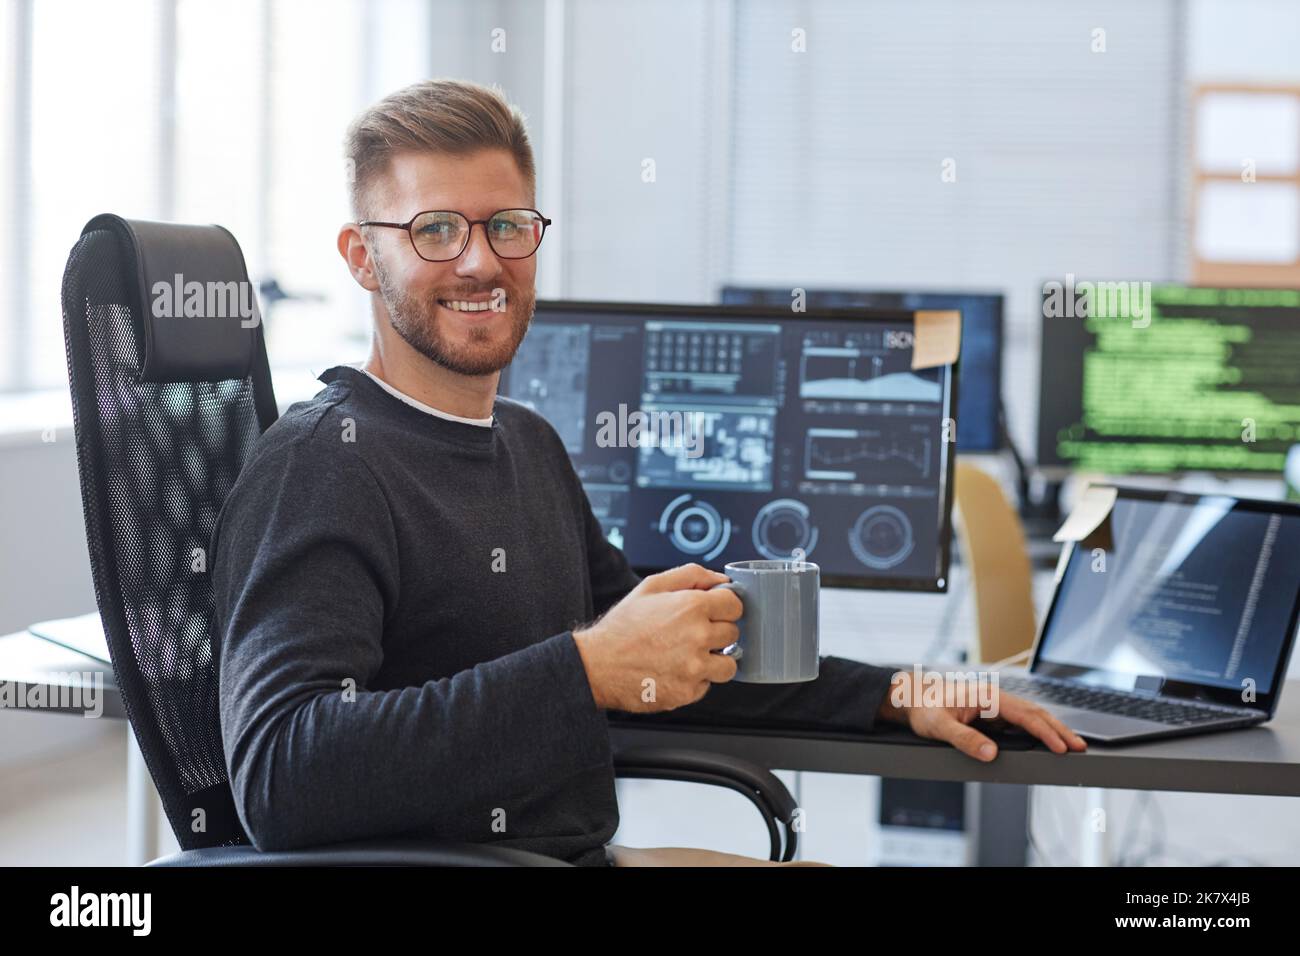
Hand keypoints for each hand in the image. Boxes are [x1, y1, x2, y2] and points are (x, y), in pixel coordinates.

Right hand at [573, 563, 742, 713]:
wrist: (597, 666)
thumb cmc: (622, 627)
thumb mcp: (651, 587)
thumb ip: (691, 575)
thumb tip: (720, 579)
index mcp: (692, 607)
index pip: (735, 605)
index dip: (723, 607)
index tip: (713, 612)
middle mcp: (697, 637)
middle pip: (733, 633)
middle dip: (717, 632)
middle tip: (692, 634)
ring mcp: (694, 668)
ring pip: (729, 665)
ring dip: (714, 660)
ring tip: (690, 656)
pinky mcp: (688, 692)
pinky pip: (707, 686)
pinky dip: (695, 680)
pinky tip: (674, 671)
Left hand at [877, 669, 1086, 760]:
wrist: (911, 698)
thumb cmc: (923, 709)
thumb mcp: (939, 727)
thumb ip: (965, 740)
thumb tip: (991, 754)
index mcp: (986, 696)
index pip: (1024, 715)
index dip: (1045, 732)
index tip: (1062, 747)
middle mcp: (995, 697)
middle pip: (1034, 713)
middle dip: (1059, 730)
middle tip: (1080, 748)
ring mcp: (995, 705)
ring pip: (1030, 716)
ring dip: (1051, 729)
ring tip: (1071, 745)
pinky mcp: (992, 713)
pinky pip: (1020, 721)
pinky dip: (1038, 730)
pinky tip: (1047, 740)